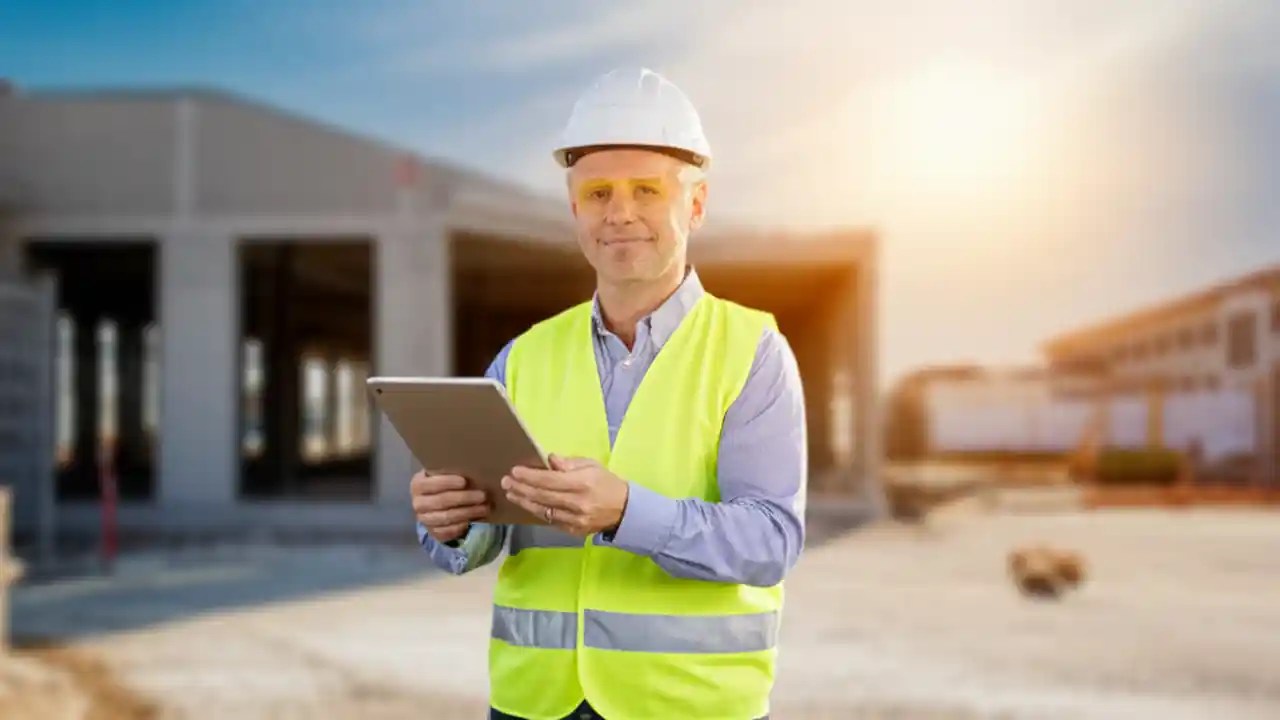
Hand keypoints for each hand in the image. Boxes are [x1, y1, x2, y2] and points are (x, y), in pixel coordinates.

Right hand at [410, 471, 489, 542]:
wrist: (435, 503)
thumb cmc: (443, 483)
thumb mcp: (443, 474)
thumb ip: (451, 471)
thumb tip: (473, 470)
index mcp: (418, 485)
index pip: (430, 484)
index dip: (447, 482)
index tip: (464, 481)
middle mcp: (418, 503)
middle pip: (442, 501)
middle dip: (464, 498)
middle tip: (482, 495)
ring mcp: (424, 520)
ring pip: (447, 517)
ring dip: (468, 513)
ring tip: (484, 508)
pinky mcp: (433, 532)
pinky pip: (449, 531)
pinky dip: (464, 526)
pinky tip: (476, 519)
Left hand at [502, 454, 628, 536]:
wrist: (624, 510)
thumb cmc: (606, 483)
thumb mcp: (591, 465)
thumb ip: (569, 463)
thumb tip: (549, 460)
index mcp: (581, 483)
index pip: (549, 480)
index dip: (529, 476)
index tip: (515, 471)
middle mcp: (576, 503)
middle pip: (541, 496)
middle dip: (521, 488)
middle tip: (506, 482)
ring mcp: (574, 520)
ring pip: (542, 511)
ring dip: (524, 501)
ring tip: (511, 493)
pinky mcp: (573, 531)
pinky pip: (550, 520)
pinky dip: (536, 512)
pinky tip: (527, 504)